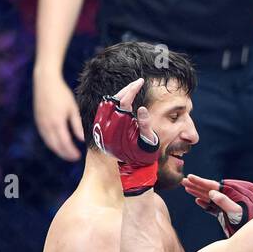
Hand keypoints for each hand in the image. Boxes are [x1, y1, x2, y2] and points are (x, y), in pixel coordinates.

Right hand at [34, 69, 83, 161]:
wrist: (45, 82)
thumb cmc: (61, 93)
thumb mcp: (72, 109)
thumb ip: (76, 125)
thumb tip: (81, 139)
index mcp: (57, 122)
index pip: (65, 143)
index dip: (71, 152)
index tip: (78, 156)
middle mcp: (47, 125)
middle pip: (56, 146)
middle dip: (65, 154)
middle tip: (73, 158)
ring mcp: (41, 124)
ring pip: (49, 143)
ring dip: (58, 150)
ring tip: (66, 153)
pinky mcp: (38, 122)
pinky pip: (45, 137)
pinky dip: (51, 143)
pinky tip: (58, 144)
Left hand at [92, 77, 159, 195]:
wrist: (134, 169)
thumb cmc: (143, 155)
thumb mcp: (148, 141)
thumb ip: (145, 125)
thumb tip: (141, 108)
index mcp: (119, 127)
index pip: (123, 102)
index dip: (132, 90)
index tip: (140, 82)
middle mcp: (108, 127)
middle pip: (114, 100)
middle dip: (125, 89)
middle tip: (137, 83)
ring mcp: (105, 128)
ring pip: (109, 104)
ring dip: (120, 94)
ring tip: (132, 88)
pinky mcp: (104, 130)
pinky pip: (107, 111)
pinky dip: (116, 102)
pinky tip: (125, 98)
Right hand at [182, 174, 252, 236]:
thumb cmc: (248, 222)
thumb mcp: (237, 212)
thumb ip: (225, 201)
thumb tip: (212, 192)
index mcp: (230, 194)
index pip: (213, 185)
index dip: (200, 181)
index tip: (189, 177)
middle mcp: (227, 199)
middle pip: (209, 190)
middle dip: (196, 185)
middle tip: (183, 181)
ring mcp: (225, 207)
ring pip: (209, 198)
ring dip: (198, 193)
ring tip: (187, 188)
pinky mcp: (225, 215)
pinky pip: (212, 208)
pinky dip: (205, 204)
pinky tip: (198, 201)